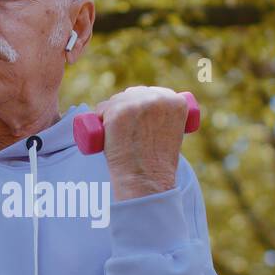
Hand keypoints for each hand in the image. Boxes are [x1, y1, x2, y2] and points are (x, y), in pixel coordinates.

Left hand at [97, 86, 188, 200]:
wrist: (146, 181)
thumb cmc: (158, 166)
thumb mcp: (173, 135)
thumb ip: (166, 119)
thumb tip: (150, 115)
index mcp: (176, 102)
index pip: (151, 93)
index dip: (141, 106)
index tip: (137, 121)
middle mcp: (158, 98)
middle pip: (132, 94)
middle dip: (124, 109)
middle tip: (124, 134)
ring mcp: (136, 104)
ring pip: (115, 101)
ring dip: (110, 115)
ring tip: (117, 138)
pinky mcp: (117, 112)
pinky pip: (102, 110)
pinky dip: (99, 120)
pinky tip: (104, 134)